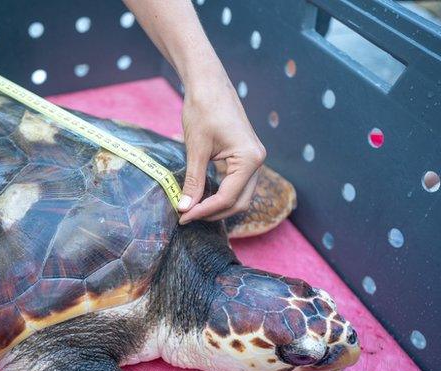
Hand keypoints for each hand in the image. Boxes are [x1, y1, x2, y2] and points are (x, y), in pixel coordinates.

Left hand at [178, 75, 265, 223]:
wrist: (209, 83)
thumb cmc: (203, 109)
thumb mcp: (196, 149)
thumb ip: (193, 181)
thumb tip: (185, 208)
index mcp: (249, 159)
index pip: (228, 197)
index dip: (204, 211)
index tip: (183, 216)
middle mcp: (257, 160)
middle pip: (239, 201)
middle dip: (213, 213)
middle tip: (186, 216)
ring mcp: (253, 158)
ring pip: (240, 195)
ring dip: (218, 206)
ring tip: (193, 209)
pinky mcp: (245, 156)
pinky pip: (237, 183)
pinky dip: (221, 193)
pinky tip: (202, 196)